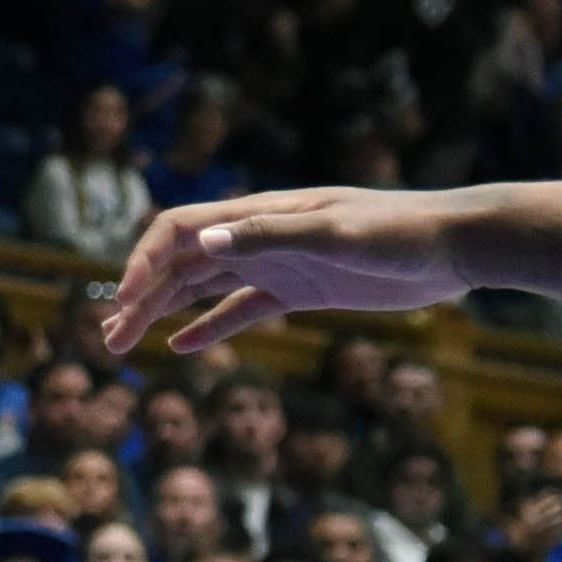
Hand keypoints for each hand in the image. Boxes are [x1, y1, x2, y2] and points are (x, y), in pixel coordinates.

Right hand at [107, 187, 462, 357]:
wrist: (452, 246)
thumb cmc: (398, 233)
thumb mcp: (336, 234)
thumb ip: (270, 236)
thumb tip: (204, 239)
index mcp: (258, 214)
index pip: (179, 231)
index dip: (144, 264)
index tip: (126, 304)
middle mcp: (258, 236)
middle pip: (181, 264)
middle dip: (139, 298)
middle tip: (109, 341)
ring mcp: (277, 265)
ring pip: (202, 287)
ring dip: (161, 312)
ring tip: (124, 343)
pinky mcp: (301, 291)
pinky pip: (241, 310)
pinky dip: (208, 327)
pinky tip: (181, 347)